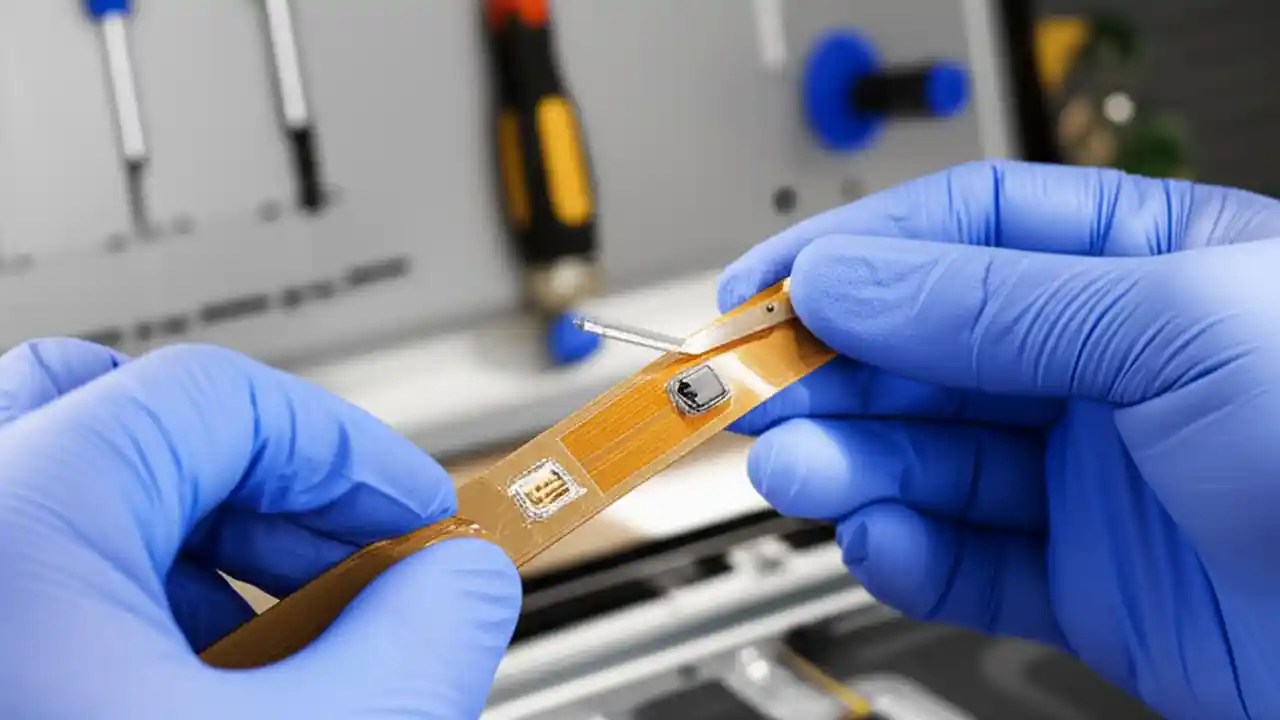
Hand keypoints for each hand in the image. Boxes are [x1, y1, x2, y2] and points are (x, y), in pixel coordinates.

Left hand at [0, 340, 520, 718]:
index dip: (349, 449)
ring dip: (215, 552)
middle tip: (361, 563)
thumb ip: (422, 643)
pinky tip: (207, 685)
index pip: (215, 396)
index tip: (421, 511)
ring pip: (88, 503)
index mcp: (17, 524)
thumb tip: (468, 584)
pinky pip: (49, 576)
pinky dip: (147, 606)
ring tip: (292, 639)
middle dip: (277, 494)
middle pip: (133, 426)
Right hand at [719, 160, 1279, 719]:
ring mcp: (1096, 478)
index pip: (965, 235)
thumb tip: (849, 279)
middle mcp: (1113, 366)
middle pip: (928, 351)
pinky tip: (887, 538)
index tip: (765, 291)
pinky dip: (911, 551)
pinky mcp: (1087, 582)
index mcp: (1147, 268)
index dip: (855, 257)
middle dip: (834, 371)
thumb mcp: (1179, 328)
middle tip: (752, 394)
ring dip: (855, 461)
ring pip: (932, 457)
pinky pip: (967, 557)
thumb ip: (996, 305)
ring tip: (807, 468)